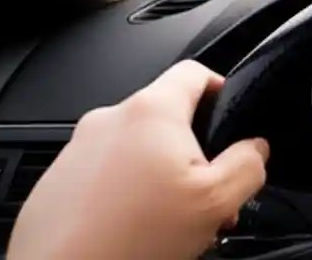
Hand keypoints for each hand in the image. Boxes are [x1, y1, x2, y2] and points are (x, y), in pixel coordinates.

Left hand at [8, 60, 269, 259]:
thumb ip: (247, 165)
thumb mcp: (216, 202)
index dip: (221, 89)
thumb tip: (255, 149)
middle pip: (167, 120)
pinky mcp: (56, 182)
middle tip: (207, 198)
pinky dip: (125, 194)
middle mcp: (109, 120)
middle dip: (193, 154)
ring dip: (159, 176)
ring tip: (172, 222)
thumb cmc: (131, 240)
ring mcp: (77, 150)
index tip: (230, 117)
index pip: (194, 72)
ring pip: (135, 150)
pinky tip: (135, 229)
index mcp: (151, 112)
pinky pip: (104, 175)